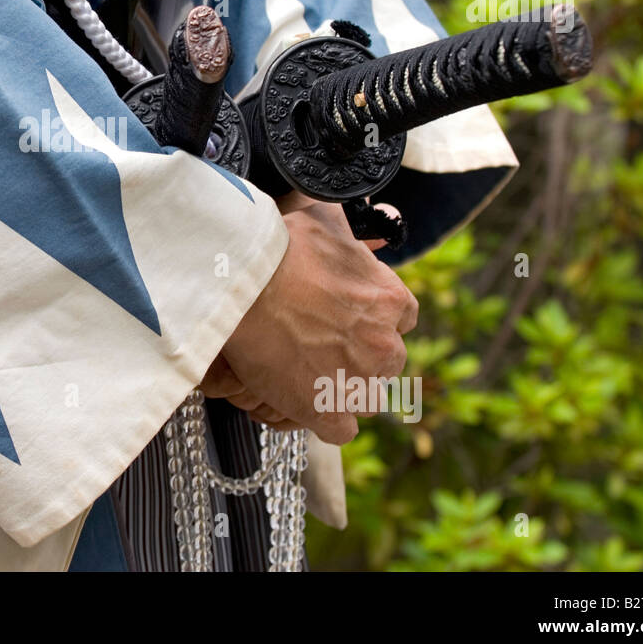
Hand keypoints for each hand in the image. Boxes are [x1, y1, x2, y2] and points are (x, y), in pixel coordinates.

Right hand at [204, 192, 417, 443]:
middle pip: (385, 361)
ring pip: (366, 397)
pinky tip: (303, 402)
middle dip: (359, 355)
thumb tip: (347, 214)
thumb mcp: (322, 221)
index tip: (344, 316)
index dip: (370, 318)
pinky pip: (341, 429)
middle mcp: (385, 345)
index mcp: (391, 300)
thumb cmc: (277, 248)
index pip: (400, 317)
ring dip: (343, 388)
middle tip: (319, 343)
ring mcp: (358, 382)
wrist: (243, 285)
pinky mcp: (327, 410)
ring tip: (307, 374)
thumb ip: (344, 229)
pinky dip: (324, 418)